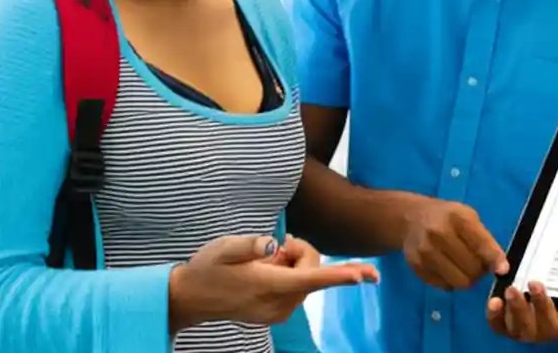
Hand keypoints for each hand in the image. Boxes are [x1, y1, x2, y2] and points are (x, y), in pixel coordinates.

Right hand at [168, 234, 378, 331]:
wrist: (192, 297)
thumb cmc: (208, 267)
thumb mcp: (224, 248)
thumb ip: (250, 245)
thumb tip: (272, 244)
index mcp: (268, 286)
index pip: (312, 279)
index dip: (340, 275)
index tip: (365, 274)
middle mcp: (279, 304)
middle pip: (313, 271)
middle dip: (301, 252)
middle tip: (275, 245)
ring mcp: (279, 312)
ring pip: (307, 279)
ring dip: (294, 264)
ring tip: (265, 260)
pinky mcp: (278, 314)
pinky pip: (298, 288)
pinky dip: (290, 275)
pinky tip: (267, 270)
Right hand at [402, 197, 508, 289]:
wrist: (412, 218)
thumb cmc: (447, 217)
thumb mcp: (468, 217)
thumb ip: (484, 240)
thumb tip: (501, 268)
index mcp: (457, 217)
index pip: (481, 244)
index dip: (495, 259)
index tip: (503, 270)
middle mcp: (438, 234)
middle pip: (471, 268)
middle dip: (480, 271)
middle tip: (479, 265)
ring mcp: (425, 252)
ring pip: (459, 282)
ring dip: (468, 279)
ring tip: (465, 269)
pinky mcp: (417, 267)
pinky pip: (444, 286)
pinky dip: (452, 282)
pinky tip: (449, 269)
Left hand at [487, 281, 557, 342]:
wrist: (520, 285)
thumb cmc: (545, 282)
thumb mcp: (555, 277)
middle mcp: (547, 331)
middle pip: (549, 328)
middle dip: (542, 306)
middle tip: (535, 284)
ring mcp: (525, 331)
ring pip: (523, 328)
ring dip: (518, 308)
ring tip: (512, 289)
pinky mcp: (504, 327)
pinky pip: (498, 325)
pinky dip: (495, 314)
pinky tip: (495, 301)